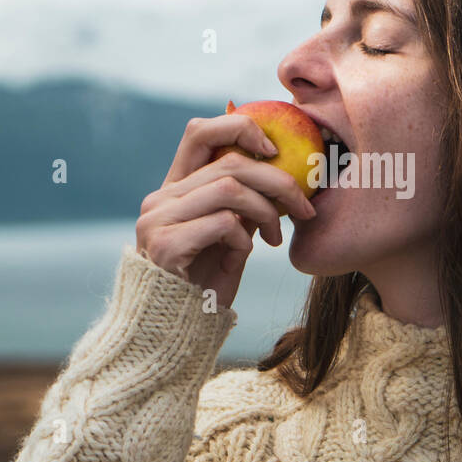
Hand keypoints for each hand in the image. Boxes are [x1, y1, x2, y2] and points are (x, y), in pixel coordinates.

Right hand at [135, 112, 316, 308]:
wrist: (176, 333)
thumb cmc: (206, 286)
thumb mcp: (231, 238)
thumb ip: (244, 206)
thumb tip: (281, 173)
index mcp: (173, 191)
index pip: (199, 132)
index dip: (240, 128)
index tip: (274, 151)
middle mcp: (159, 199)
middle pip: (229, 161)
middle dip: (277, 180)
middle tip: (303, 206)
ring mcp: (157, 220)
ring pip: (229, 187)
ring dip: (266, 211)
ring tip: (276, 237)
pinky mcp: (165, 245)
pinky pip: (222, 223)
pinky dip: (244, 238)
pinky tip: (242, 257)